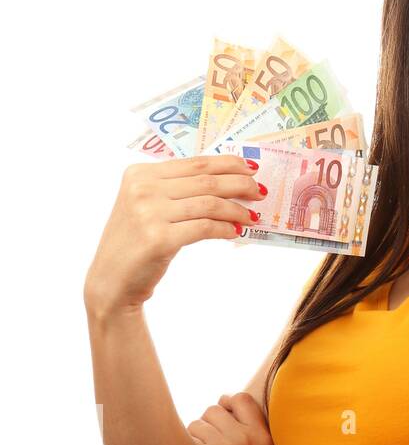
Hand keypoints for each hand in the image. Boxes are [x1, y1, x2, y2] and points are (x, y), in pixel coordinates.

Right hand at [84, 155, 266, 315]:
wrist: (111, 281)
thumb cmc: (136, 242)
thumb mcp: (147, 205)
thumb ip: (177, 188)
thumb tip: (229, 179)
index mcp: (139, 173)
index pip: (196, 163)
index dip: (229, 164)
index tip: (251, 169)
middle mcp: (142, 189)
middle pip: (207, 180)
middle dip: (240, 185)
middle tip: (260, 193)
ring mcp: (148, 213)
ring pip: (210, 203)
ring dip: (237, 210)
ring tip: (251, 217)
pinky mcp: (158, 238)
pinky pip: (205, 227)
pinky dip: (225, 228)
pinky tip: (235, 232)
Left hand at [187, 393, 281, 444]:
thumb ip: (255, 444)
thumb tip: (231, 426)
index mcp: (264, 436)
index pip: (242, 400)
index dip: (227, 403)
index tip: (220, 415)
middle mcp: (248, 434)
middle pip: (216, 408)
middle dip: (207, 422)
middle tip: (205, 442)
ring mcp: (231, 442)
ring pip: (200, 421)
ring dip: (195, 435)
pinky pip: (191, 436)